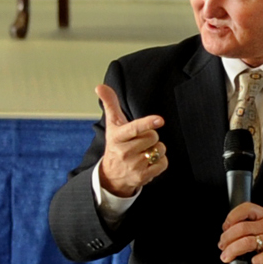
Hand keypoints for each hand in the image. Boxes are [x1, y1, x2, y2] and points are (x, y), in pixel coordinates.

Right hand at [96, 83, 170, 197]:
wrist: (112, 176)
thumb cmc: (115, 144)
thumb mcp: (112, 125)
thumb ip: (110, 104)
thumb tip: (99, 86)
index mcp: (118, 137)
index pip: (134, 128)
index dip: (147, 123)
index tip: (159, 120)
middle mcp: (125, 152)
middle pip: (153, 136)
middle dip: (150, 137)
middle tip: (140, 141)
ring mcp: (133, 165)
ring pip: (159, 149)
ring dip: (156, 149)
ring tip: (144, 152)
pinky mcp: (142, 177)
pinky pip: (163, 163)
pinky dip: (160, 161)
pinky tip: (149, 162)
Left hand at [219, 203, 262, 263]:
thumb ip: (251, 229)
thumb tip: (228, 237)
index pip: (245, 209)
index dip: (231, 218)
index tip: (225, 228)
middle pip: (240, 228)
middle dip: (226, 239)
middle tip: (222, 247)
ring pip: (245, 242)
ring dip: (232, 251)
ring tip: (226, 257)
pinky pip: (258, 259)